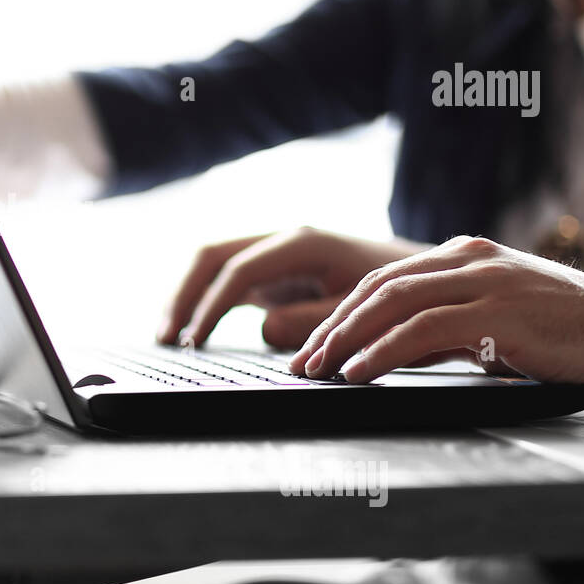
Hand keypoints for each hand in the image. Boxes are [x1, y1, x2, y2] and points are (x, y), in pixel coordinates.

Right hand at [158, 227, 429, 348]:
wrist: (418, 276)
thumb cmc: (397, 293)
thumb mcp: (362, 309)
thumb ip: (314, 320)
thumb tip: (264, 330)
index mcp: (302, 243)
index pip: (238, 270)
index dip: (210, 306)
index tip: (194, 341)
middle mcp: (281, 242)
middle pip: (212, 256)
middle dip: (183, 295)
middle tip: (165, 338)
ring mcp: (273, 256)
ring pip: (212, 265)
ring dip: (186, 297)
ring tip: (166, 338)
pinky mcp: (272, 275)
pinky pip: (225, 282)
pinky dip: (203, 304)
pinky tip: (190, 333)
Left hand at [290, 235, 583, 399]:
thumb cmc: (564, 333)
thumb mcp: (494, 320)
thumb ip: (443, 326)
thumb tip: (388, 350)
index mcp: (464, 254)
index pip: (384, 279)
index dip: (341, 312)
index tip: (313, 344)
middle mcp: (468, 258)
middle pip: (378, 288)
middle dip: (332, 326)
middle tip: (302, 361)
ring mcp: (483, 281)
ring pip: (392, 303)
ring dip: (346, 339)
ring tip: (318, 369)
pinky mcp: (497, 311)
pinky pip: (422, 330)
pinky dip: (382, 351)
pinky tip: (358, 372)